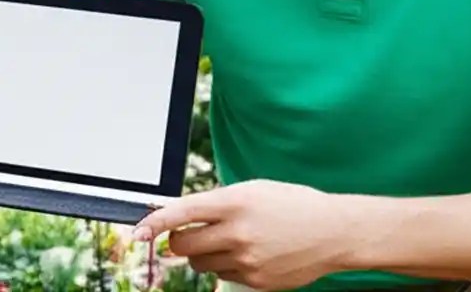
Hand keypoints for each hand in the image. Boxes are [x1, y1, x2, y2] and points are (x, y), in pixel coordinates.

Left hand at [131, 180, 354, 290]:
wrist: (333, 232)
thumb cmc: (292, 204)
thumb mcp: (253, 190)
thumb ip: (216, 202)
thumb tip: (179, 215)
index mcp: (234, 202)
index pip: (181, 213)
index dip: (154, 224)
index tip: (137, 232)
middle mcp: (237, 232)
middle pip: (183, 246)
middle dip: (178, 241)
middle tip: (189, 235)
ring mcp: (246, 260)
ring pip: (200, 264)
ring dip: (203, 254)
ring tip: (228, 241)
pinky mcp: (255, 281)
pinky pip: (223, 276)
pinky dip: (226, 265)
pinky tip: (250, 253)